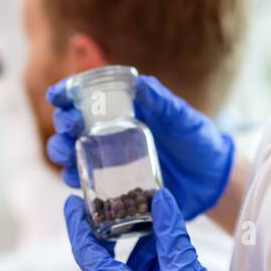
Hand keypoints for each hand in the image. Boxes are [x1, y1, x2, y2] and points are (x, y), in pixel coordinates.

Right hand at [47, 73, 235, 221]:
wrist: (213, 179)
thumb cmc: (198, 139)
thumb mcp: (183, 118)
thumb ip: (164, 102)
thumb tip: (141, 83)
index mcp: (124, 110)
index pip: (86, 98)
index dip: (66, 94)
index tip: (56, 96)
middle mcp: (111, 134)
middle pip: (72, 127)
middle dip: (62, 125)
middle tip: (68, 127)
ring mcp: (112, 161)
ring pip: (73, 155)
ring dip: (62, 153)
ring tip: (66, 154)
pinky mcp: (116, 187)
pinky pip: (88, 184)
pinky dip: (75, 181)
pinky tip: (74, 180)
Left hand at [65, 186, 266, 270]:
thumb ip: (170, 234)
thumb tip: (161, 200)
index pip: (87, 255)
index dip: (78, 226)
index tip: (72, 204)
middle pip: (104, 267)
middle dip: (110, 238)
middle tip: (114, 209)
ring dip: (136, 255)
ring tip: (153, 228)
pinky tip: (167, 259)